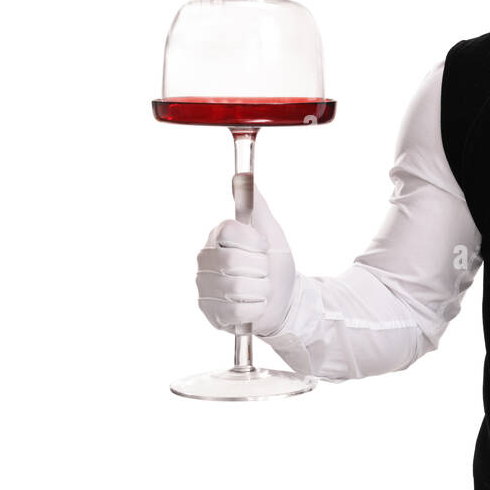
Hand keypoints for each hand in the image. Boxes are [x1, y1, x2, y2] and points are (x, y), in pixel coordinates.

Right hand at [195, 175, 298, 337]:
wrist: (285, 299)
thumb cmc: (275, 262)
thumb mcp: (270, 230)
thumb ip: (256, 204)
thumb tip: (243, 175)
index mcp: (217, 237)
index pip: (230, 232)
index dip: (254, 242)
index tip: (263, 247)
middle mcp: (204, 261)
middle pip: (233, 262)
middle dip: (260, 269)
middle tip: (263, 271)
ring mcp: (204, 289)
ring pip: (236, 288)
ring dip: (260, 290)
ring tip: (260, 289)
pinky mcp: (210, 314)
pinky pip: (236, 312)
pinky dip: (255, 310)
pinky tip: (254, 306)